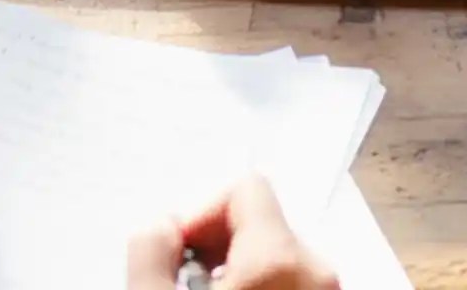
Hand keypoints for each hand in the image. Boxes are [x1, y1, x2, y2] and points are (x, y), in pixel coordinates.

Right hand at [127, 175, 339, 289]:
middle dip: (218, 245)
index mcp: (278, 259)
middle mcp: (317, 271)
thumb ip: (149, 253)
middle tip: (187, 286)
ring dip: (239, 272)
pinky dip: (262, 287)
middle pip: (259, 222)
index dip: (200, 214)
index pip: (245, 187)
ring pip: (274, 256)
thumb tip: (161, 227)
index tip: (178, 255)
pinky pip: (291, 278)